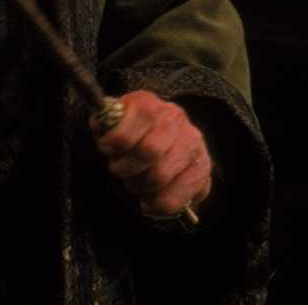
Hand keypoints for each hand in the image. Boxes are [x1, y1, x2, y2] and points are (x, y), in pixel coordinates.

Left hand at [93, 90, 211, 217]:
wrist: (155, 143)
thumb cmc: (126, 136)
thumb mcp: (110, 124)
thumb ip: (105, 125)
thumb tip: (105, 132)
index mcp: (150, 104)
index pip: (143, 114)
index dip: (120, 136)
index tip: (106, 149)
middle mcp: (176, 120)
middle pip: (151, 150)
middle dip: (126, 167)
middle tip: (119, 170)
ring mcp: (193, 144)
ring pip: (161, 176)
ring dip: (139, 186)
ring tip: (135, 183)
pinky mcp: (202, 169)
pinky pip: (178, 196)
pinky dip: (157, 204)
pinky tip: (148, 201)